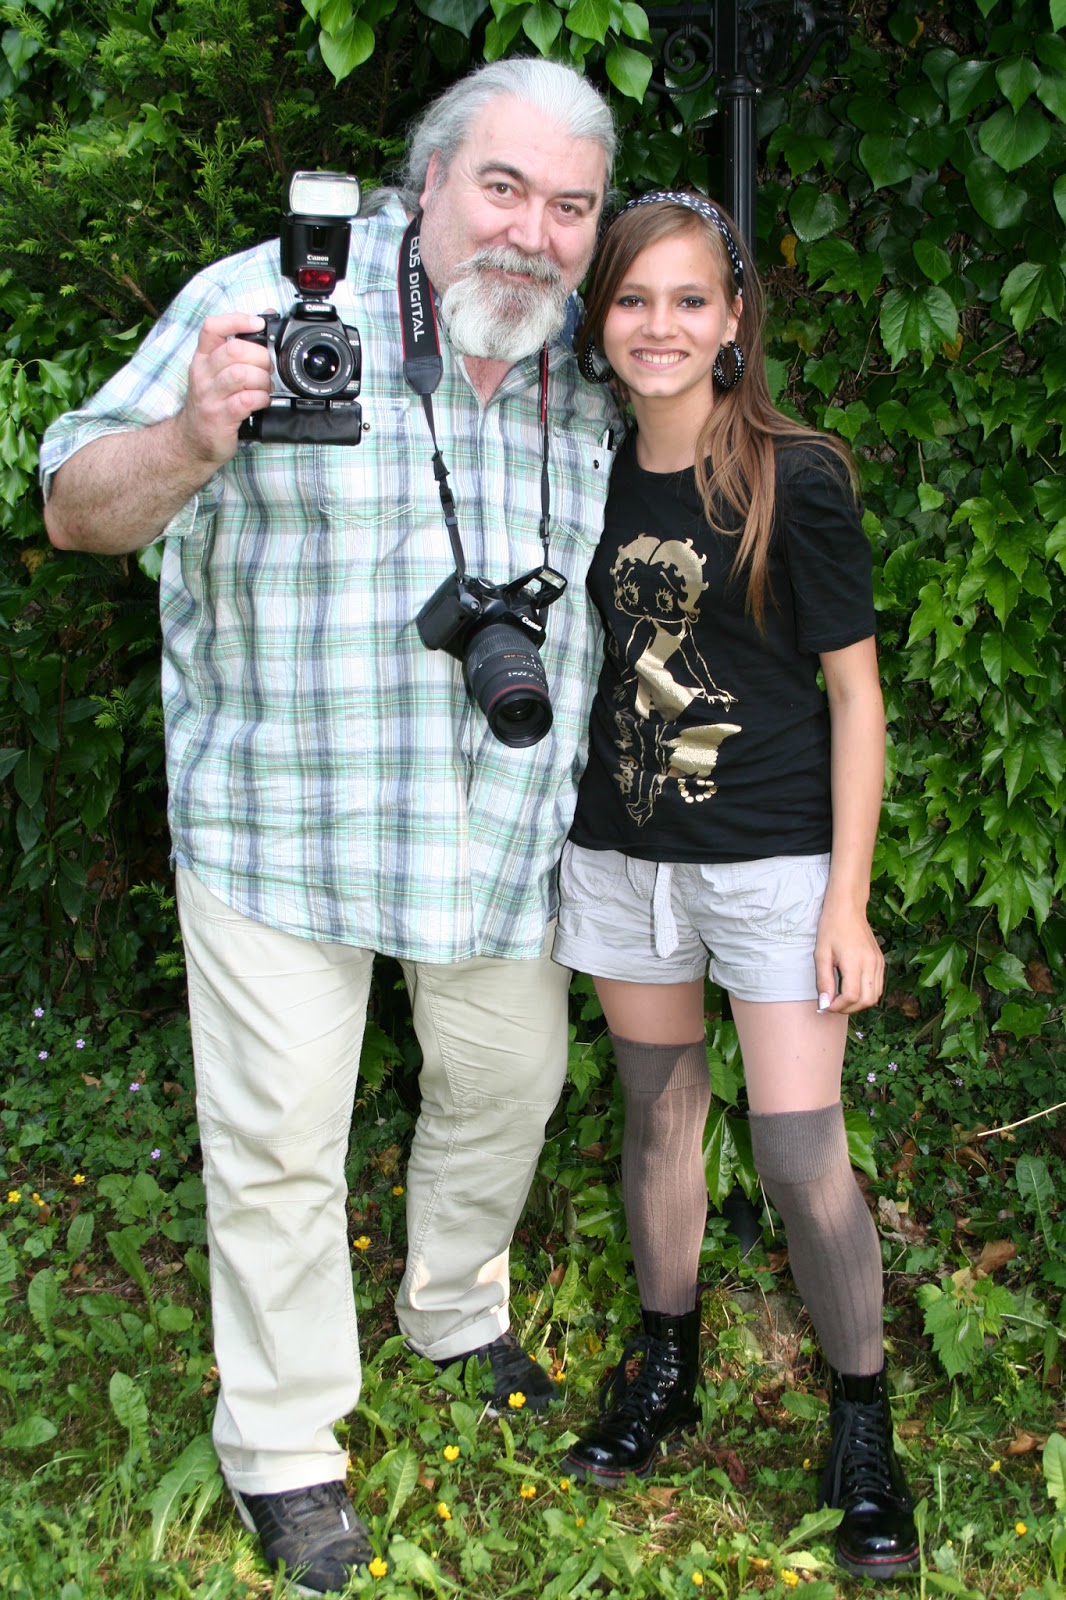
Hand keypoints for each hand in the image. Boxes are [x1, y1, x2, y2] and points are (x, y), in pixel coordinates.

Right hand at [176, 312, 272, 466]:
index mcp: (202, 358)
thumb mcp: (216, 373)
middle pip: (234, 350)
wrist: (193, 440)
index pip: (212, 327)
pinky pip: (245, 400)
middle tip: (267, 368)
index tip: (258, 323)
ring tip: (264, 387)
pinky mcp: (220, 416)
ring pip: (241, 374)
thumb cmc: (212, 403)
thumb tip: (265, 319)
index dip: (237, 320)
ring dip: (262, 379)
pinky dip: (261, 398)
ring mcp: (210, 396)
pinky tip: (261, 402)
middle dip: (260, 356)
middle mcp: (203, 374)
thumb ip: (237, 350)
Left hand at [814, 892, 884, 1014]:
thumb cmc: (831, 927)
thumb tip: (825, 1004)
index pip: (852, 996)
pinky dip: (866, 994)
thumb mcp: (821, 953)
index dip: (838, 1006)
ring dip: (858, 1004)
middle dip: (849, 1009)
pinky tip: (851, 990)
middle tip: (832, 1005)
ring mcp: (879, 963)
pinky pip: (878, 986)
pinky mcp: (881, 961)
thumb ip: (823, 980)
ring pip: (875, 996)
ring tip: (841, 999)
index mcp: (856, 961)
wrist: (848, 907)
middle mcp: (872, 964)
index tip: (825, 1006)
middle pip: (866, 1001)